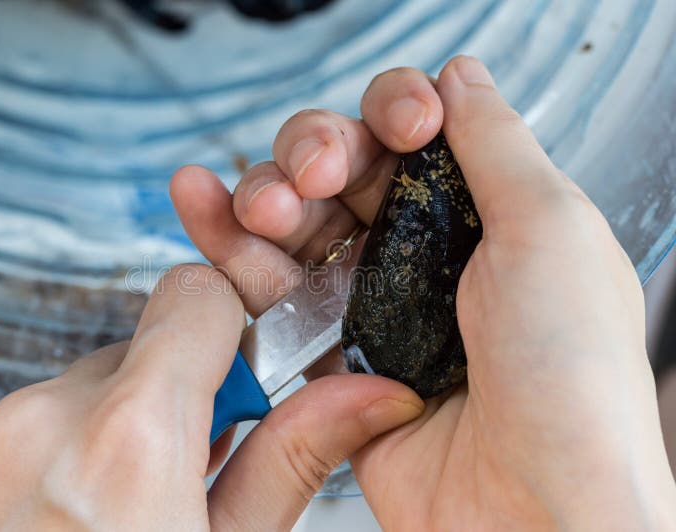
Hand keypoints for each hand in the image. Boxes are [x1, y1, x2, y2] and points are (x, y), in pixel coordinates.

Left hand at [0, 265, 421, 529]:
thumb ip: (289, 461)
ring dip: (81, 447)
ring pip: (56, 404)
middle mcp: (31, 426)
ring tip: (86, 529)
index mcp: (127, 441)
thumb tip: (363, 397)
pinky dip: (14, 474)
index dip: (222, 333)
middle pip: (125, 363)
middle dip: (153, 412)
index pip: (192, 298)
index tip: (227, 380)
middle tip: (162, 491)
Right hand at [171, 56, 675, 529]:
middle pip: (346, 172)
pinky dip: (233, 253)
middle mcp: (427, 256)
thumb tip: (461, 77)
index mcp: (485, 217)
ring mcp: (377, 304)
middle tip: (315, 173)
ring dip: (263, 197)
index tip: (401, 126)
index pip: (419, 135)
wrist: (534, 510)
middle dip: (316, 154)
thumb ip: (496, 145)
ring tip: (252, 203)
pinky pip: (275, 293)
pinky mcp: (334, 354)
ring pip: (300, 226)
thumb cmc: (568, 380)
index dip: (395, 112)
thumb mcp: (550, 232)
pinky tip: (205, 214)